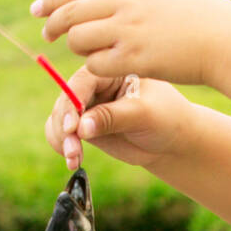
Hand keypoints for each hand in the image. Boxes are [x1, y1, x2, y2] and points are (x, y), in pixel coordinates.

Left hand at [31, 0, 230, 86]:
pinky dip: (96, 69)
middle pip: (72, 14)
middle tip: (47, 36)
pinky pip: (96, 65)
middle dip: (55, 26)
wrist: (221, 37)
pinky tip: (109, 69)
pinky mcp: (132, 58)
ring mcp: (127, 30)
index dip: (54, 1)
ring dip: (80, 50)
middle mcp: (124, 3)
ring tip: (94, 53)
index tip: (37, 10)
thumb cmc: (194, 20)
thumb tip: (98, 4)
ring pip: (79, 41)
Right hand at [44, 64, 193, 170]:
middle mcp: (94, 85)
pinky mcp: (83, 125)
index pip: (81, 82)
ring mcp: (87, 106)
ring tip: (74, 159)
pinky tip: (73, 160)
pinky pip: (60, 132)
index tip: (72, 128)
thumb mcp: (143, 115)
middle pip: (65, 101)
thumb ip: (112, 117)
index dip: (72, 104)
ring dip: (61, 139)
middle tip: (73, 151)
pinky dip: (62, 145)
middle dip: (64, 127)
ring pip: (58, 118)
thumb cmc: (166, 118)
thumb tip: (81, 126)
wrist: (172, 140)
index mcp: (110, 70)